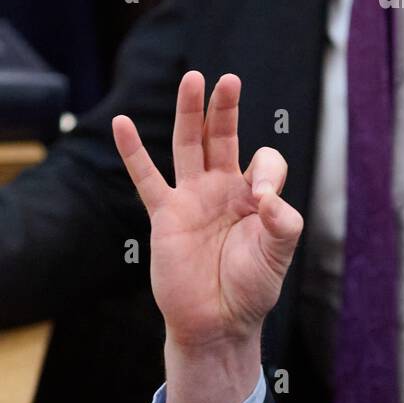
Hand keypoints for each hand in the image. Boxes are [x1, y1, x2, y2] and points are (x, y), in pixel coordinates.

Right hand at [112, 71, 302, 352]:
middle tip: (228, 79)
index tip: (263, 200)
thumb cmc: (251, 289)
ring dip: (190, 113)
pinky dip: (133, 152)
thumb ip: (283, 221)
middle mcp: (223, 190)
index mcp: (255, 196)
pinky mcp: (165, 215)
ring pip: (189, 146)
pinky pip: (147, 178)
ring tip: (192, 79)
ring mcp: (192, 199)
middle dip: (226, 108)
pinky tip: (120, 123)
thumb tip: (267, 196)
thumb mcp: (279, 253)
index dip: (266, 172)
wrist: (217, 323)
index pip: (265, 162)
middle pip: (224, 137)